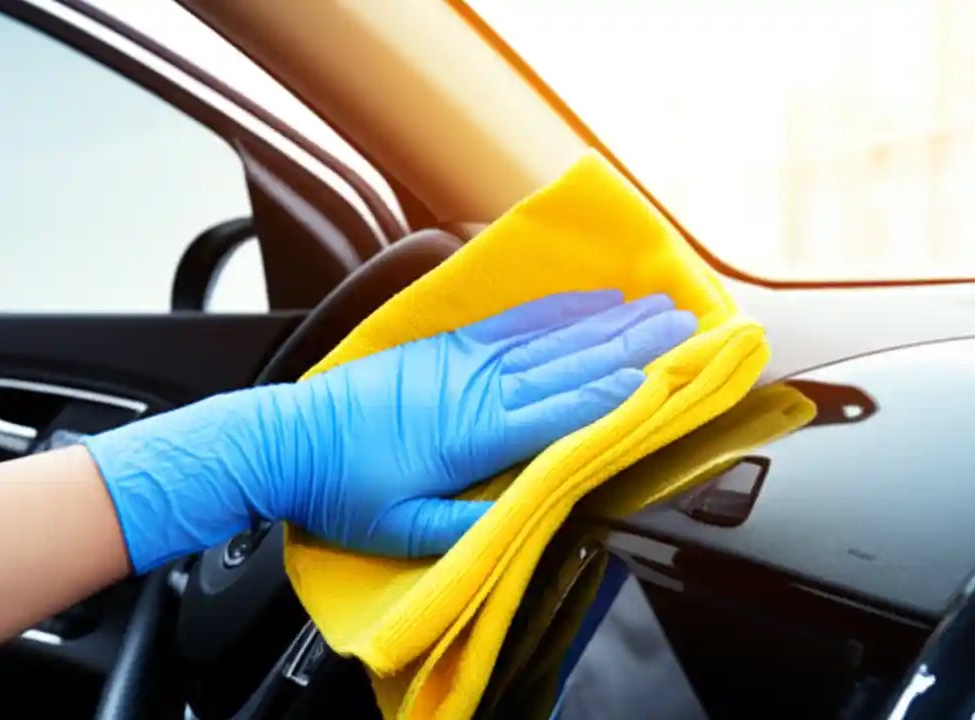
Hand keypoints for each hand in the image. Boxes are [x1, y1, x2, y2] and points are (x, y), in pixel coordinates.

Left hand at [85, 291, 695, 571]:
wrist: (283, 440)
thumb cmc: (340, 490)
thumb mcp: (399, 529)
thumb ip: (463, 527)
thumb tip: (523, 518)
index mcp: (475, 434)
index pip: (567, 407)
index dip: (626, 390)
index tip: (675, 374)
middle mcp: (479, 386)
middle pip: (572, 361)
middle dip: (637, 345)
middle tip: (691, 327)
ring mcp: (464, 359)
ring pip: (551, 335)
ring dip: (609, 320)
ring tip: (657, 306)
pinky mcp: (448, 346)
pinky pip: (513, 321)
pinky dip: (557, 308)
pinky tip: (588, 300)